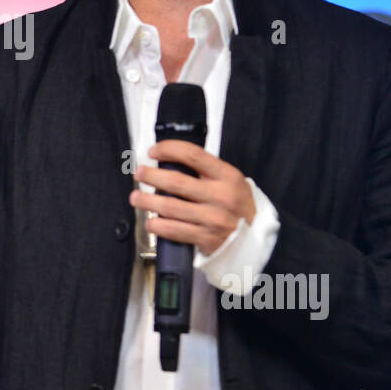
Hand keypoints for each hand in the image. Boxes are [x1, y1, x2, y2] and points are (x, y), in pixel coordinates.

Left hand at [130, 140, 255, 256]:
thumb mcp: (231, 181)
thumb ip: (206, 171)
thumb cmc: (237, 205)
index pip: (193, 155)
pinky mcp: (206, 239)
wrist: (255, 239)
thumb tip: (169, 161)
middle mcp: (220, 196)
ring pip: (170, 207)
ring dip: (147, 200)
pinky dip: (158, 225)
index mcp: (227, 176)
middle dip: (151, 175)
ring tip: (136, 197)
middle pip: (176, 181)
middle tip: (139, 173)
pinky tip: (150, 221)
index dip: (169, 150)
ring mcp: (213, 219)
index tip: (153, 151)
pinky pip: (175, 230)